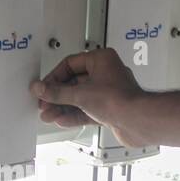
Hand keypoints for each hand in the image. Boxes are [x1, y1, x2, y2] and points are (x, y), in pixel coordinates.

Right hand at [30, 48, 152, 146]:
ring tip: (48, 115)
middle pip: (74, 82)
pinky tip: (62, 120)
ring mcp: (108, 92)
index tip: (43, 87)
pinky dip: (74, 115)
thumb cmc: (120, 100)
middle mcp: (106, 73)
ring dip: (63, 107)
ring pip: (80, 98)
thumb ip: (57, 93)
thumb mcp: (80, 94)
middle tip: (44, 103)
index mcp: (101, 59)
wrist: (138, 121)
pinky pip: (87, 110)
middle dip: (57, 95)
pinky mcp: (110, 109)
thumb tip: (41, 88)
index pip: (70, 64)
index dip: (54, 77)